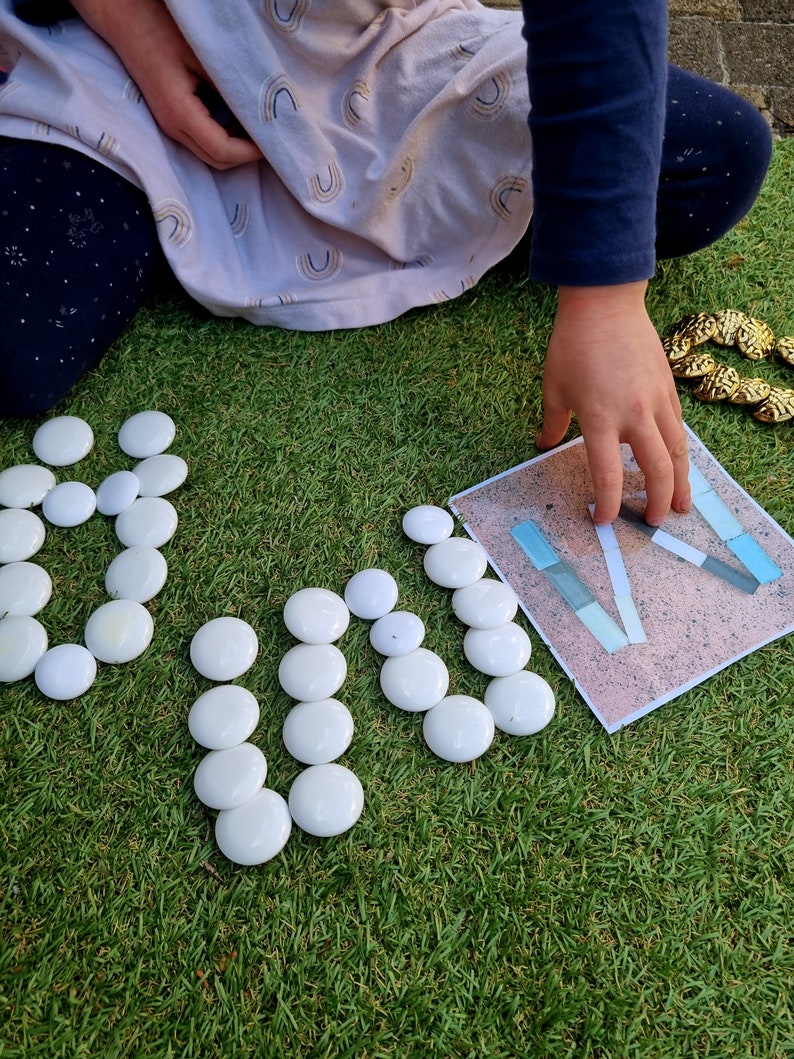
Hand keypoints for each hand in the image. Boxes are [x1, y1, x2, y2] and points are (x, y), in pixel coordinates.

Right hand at [71, 0, 262, 168]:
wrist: (123, 15)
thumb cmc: (161, 26)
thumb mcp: (204, 56)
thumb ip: (231, 88)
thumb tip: (261, 114)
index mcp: (179, 113)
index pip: (222, 151)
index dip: (250, 152)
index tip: (273, 139)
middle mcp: (171, 127)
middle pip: (216, 161)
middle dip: (246, 156)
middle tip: (271, 138)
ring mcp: (168, 124)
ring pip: (209, 154)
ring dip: (235, 148)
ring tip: (258, 130)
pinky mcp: (169, 116)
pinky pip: (201, 140)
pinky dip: (224, 137)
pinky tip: (239, 120)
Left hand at [536, 282, 690, 525]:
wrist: (606, 303)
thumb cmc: (573, 345)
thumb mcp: (553, 387)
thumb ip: (552, 422)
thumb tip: (544, 445)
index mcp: (600, 418)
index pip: (607, 474)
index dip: (607, 504)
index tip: (603, 520)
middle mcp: (634, 414)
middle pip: (657, 469)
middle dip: (658, 501)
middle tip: (654, 522)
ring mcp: (656, 401)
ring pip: (677, 451)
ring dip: (681, 482)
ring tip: (683, 506)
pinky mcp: (668, 389)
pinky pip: (678, 429)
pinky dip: (681, 453)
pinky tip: (680, 466)